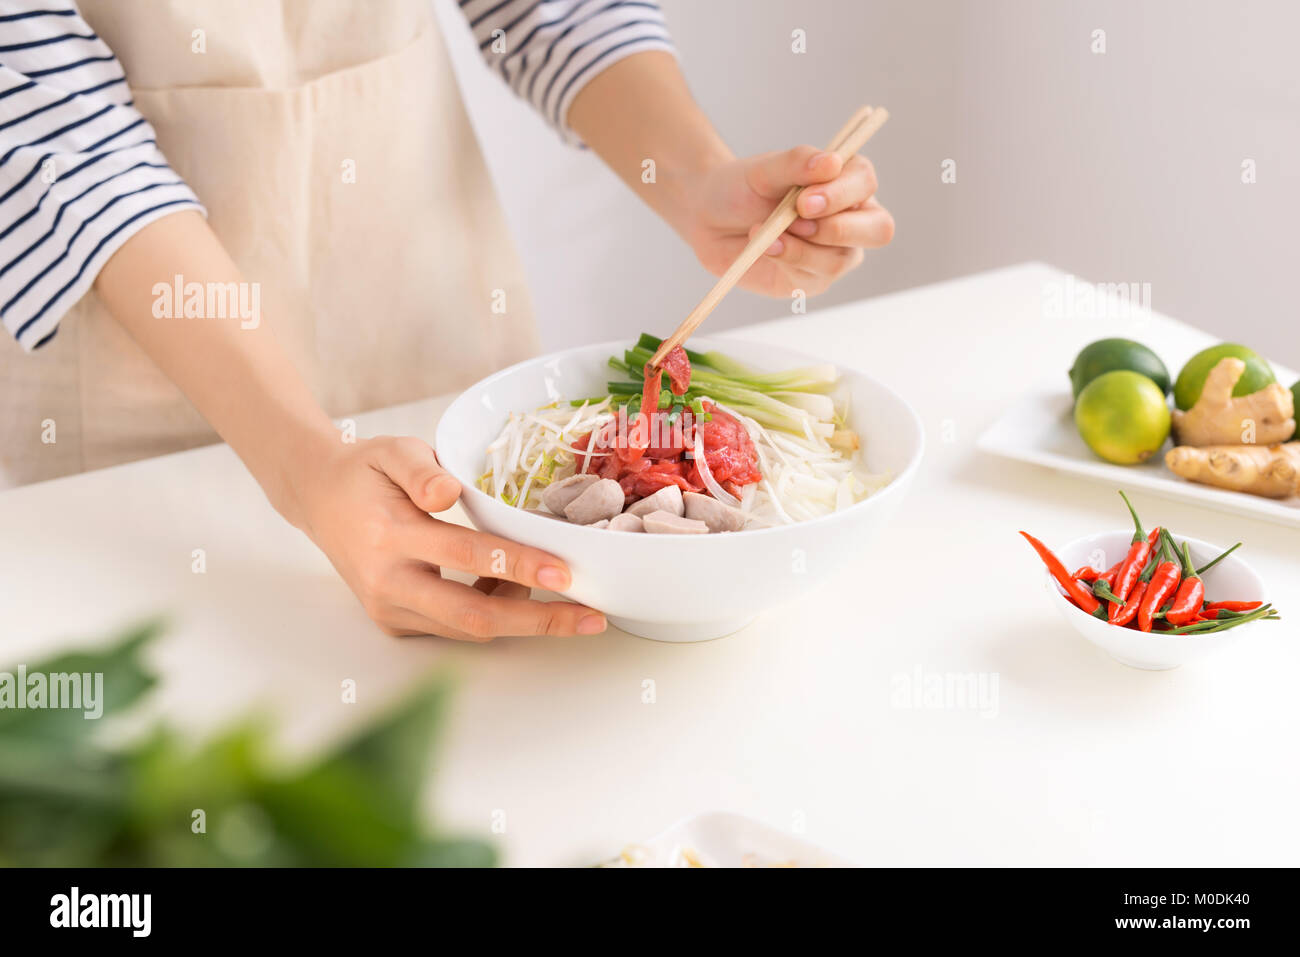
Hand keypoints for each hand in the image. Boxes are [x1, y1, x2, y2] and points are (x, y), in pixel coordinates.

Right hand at [291, 435, 607, 640]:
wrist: (317, 498)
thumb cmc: (363, 471)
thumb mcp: (390, 451)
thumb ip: (420, 469)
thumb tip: (449, 491)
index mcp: (388, 537)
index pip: (466, 555)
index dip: (518, 564)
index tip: (564, 572)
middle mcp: (387, 584)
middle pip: (474, 617)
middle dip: (539, 621)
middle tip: (593, 618)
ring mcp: (390, 610)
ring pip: (469, 629)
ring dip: (523, 616)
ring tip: (563, 592)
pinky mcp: (396, 622)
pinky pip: (455, 626)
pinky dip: (493, 609)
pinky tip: (515, 584)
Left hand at [677, 146, 893, 297]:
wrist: (709, 219)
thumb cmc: (741, 187)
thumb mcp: (764, 168)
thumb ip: (797, 162)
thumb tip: (832, 162)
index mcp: (845, 182)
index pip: (865, 183)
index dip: (841, 194)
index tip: (804, 199)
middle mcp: (850, 218)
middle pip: (878, 229)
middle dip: (839, 229)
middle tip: (797, 221)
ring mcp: (834, 252)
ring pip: (841, 260)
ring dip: (803, 249)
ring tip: (767, 234)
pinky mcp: (812, 279)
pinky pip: (813, 278)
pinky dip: (788, 262)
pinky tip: (766, 248)